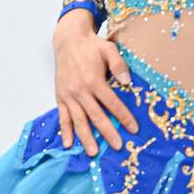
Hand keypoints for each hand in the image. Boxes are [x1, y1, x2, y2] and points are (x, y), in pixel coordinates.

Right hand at [53, 10, 138, 155]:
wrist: (68, 41)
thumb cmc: (91, 46)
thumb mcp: (108, 49)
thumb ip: (119, 65)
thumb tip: (127, 82)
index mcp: (94, 80)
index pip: (112, 103)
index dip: (123, 117)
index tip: (133, 129)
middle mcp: (80, 91)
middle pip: (96, 116)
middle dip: (107, 132)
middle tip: (117, 146)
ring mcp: (69, 96)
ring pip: (78, 120)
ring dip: (86, 137)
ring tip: (93, 152)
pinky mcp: (60, 97)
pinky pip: (63, 117)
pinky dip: (66, 131)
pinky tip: (69, 144)